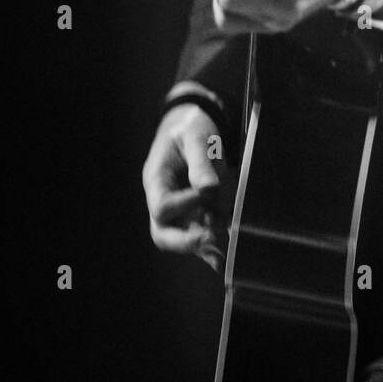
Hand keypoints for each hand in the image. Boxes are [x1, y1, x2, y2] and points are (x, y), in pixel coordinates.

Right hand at [142, 103, 235, 271]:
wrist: (192, 126)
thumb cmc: (190, 128)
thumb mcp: (195, 138)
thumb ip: (201, 164)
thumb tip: (209, 191)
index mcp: (156, 179)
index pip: (162, 206)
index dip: (184, 205)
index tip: (208, 192)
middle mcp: (162, 199)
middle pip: (162, 234)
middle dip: (186, 242)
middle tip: (211, 240)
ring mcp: (177, 210)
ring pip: (182, 239)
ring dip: (202, 247)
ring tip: (224, 254)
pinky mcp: (193, 214)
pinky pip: (198, 235)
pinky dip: (211, 247)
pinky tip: (226, 256)